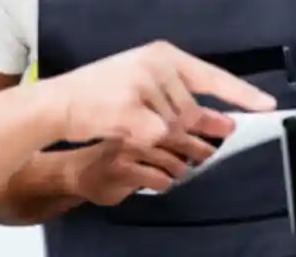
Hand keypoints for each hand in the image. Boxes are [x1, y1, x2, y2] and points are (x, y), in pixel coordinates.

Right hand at [42, 40, 276, 149]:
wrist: (60, 102)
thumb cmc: (100, 94)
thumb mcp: (144, 86)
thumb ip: (181, 102)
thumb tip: (222, 124)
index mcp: (162, 54)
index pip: (211, 75)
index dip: (241, 93)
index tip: (266, 105)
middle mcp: (155, 65)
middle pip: (191, 113)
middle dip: (191, 133)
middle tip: (189, 143)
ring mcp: (142, 86)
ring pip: (173, 129)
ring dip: (163, 140)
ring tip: (141, 131)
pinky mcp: (130, 109)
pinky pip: (154, 138)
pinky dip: (144, 143)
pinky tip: (126, 132)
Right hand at [66, 131, 218, 205]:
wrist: (78, 171)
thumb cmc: (112, 152)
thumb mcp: (137, 133)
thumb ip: (165, 130)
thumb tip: (205, 129)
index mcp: (137, 113)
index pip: (175, 116)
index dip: (199, 125)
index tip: (218, 129)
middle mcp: (132, 127)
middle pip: (176, 137)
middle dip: (198, 147)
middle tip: (207, 153)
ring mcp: (126, 149)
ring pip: (170, 160)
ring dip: (180, 168)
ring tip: (181, 170)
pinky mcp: (122, 170)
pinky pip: (156, 178)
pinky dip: (164, 182)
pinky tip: (162, 181)